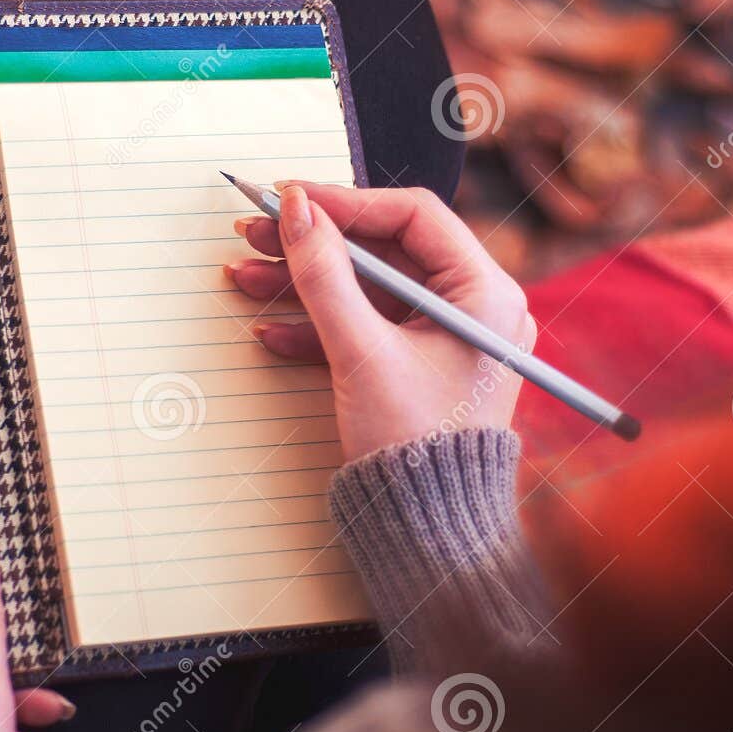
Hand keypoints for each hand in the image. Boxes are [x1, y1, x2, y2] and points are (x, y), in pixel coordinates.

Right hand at [227, 184, 533, 461]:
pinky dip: (321, 325)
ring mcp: (448, 337)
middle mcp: (476, 306)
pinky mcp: (422, 365)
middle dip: (314, 244)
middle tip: (255, 230)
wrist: (429, 534)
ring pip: (369, 288)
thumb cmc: (414, 448)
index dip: (344, 201)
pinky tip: (271, 330)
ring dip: (306, 283)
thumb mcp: (360, 353)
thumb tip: (295, 209)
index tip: (288, 197)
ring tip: (246, 275)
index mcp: (486, 292)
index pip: (412, 215)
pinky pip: (369, 326)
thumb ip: (324, 275)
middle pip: (385, 250)